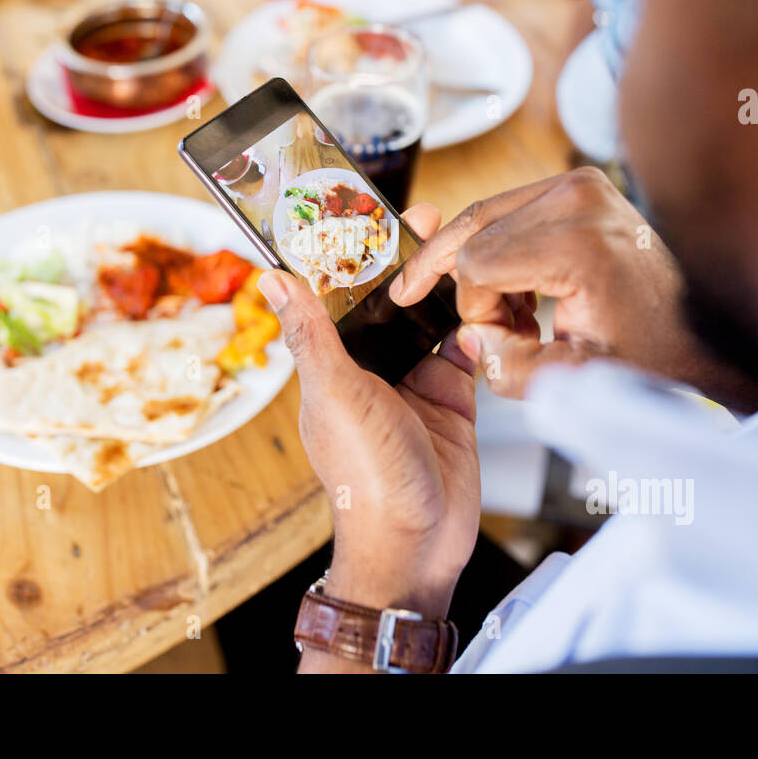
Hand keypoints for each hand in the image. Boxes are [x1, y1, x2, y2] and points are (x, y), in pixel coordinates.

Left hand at [257, 205, 480, 625]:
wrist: (417, 545)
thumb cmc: (365, 479)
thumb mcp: (334, 395)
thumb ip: (310, 335)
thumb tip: (271, 278)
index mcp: (333, 366)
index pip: (339, 297)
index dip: (354, 256)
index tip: (368, 214)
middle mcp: (371, 372)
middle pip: (389, 303)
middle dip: (407, 262)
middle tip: (430, 219)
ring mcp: (413, 386)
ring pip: (429, 321)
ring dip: (444, 288)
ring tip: (465, 247)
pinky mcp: (452, 403)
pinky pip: (464, 353)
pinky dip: (476, 330)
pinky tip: (486, 305)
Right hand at [389, 168, 757, 408]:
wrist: (705, 326)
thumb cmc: (654, 352)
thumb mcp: (579, 379)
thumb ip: (511, 369)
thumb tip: (474, 338)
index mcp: (577, 243)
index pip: (476, 264)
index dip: (476, 311)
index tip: (506, 340)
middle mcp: (576, 198)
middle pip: (473, 234)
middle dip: (473, 287)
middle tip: (490, 326)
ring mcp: (579, 183)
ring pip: (484, 220)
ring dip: (483, 269)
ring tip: (515, 313)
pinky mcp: (579, 183)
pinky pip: (508, 210)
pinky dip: (502, 249)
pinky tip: (525, 289)